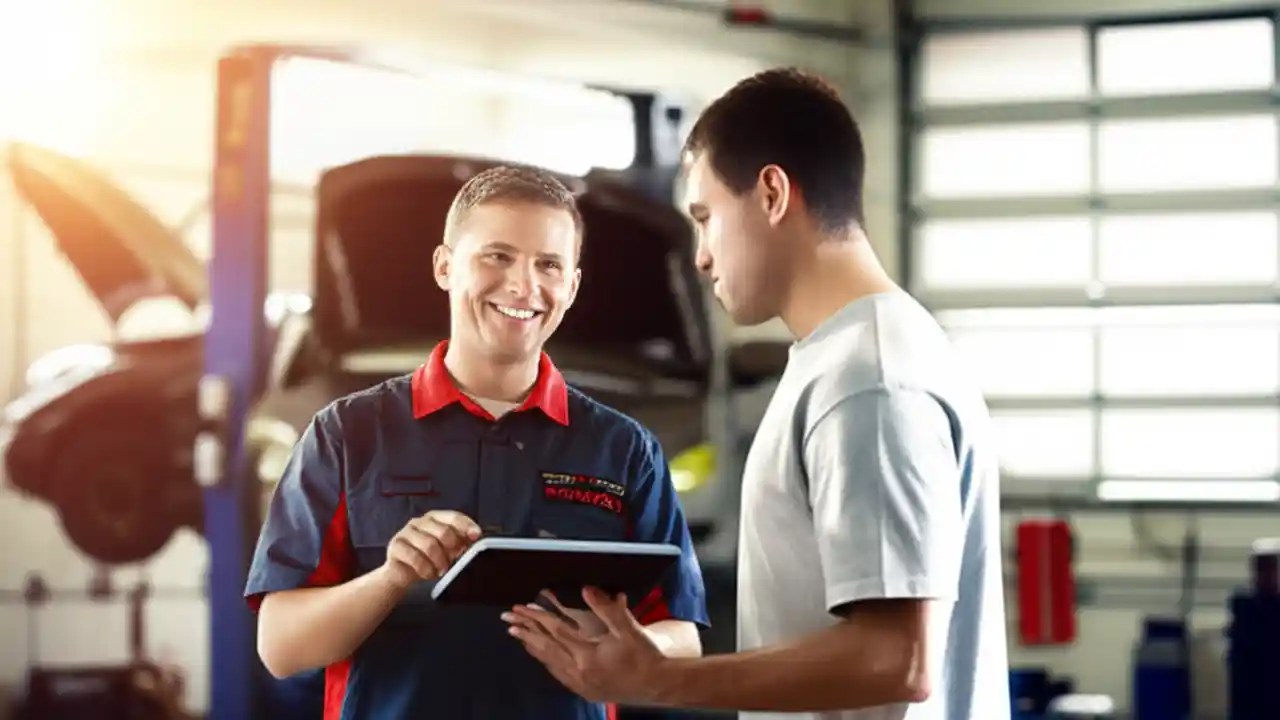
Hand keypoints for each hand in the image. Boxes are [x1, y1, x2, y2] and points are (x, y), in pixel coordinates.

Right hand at [380, 510, 480, 589]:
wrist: (401, 574)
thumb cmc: (426, 560)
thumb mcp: (445, 551)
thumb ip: (458, 543)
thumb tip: (474, 540)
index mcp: (435, 519)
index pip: (453, 517)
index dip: (466, 525)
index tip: (476, 535)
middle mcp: (420, 522)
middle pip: (443, 531)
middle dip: (452, 549)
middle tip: (453, 561)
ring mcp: (406, 532)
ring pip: (429, 545)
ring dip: (439, 561)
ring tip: (441, 570)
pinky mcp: (396, 546)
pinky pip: (415, 557)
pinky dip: (425, 569)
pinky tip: (427, 573)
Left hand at [503, 586, 668, 704]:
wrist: (659, 684)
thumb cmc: (645, 656)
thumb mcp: (629, 628)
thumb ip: (607, 608)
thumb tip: (586, 589)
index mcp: (587, 657)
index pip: (555, 632)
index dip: (537, 617)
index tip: (521, 607)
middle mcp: (579, 673)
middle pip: (545, 648)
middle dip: (525, 631)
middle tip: (508, 620)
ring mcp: (580, 684)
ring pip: (549, 662)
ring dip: (532, 646)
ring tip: (518, 634)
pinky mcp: (585, 690)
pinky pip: (557, 673)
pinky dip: (546, 660)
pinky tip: (542, 655)